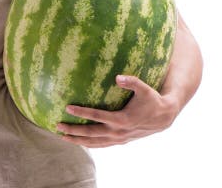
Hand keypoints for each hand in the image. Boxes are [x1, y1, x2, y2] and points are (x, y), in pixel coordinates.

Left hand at [56, 75, 180, 147]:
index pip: (97, 116)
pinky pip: (101, 145)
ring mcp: (119, 139)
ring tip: (63, 137)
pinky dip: (89, 144)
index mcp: (122, 119)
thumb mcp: (144, 88)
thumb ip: (131, 81)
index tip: (67, 108)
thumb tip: (117, 76)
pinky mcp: (120, 141)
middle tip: (58, 125)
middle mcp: (118, 131)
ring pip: (95, 143)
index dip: (82, 113)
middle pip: (91, 133)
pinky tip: (79, 142)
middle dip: (74, 130)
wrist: (163, 118)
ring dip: (78, 141)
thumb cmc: (152, 99)